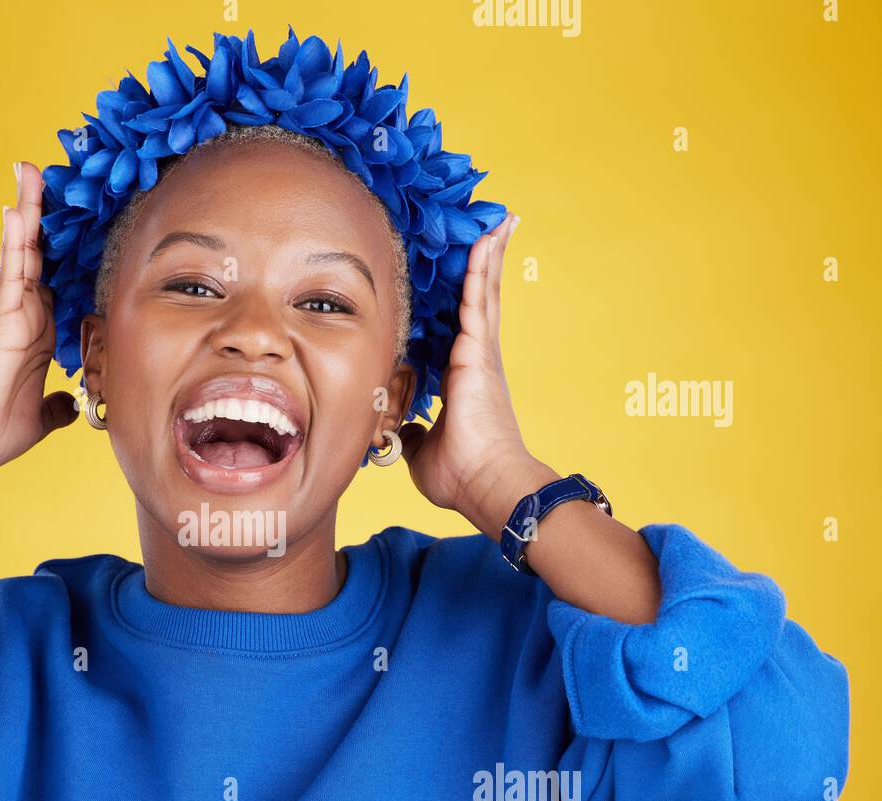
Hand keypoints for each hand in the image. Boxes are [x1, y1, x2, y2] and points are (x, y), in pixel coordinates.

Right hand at [0, 162, 77, 473]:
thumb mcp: (37, 422)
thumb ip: (55, 409)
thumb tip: (72, 405)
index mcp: (34, 338)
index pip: (53, 285)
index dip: (63, 255)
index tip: (74, 223)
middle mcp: (21, 319)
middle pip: (36, 257)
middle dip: (42, 218)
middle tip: (44, 174)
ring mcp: (10, 317)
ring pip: (22, 255)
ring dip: (27, 214)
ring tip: (30, 171)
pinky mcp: (0, 324)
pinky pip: (10, 276)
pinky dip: (15, 245)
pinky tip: (16, 212)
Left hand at [399, 213, 556, 535]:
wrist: (486, 485)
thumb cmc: (461, 474)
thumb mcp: (421, 449)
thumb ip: (410, 432)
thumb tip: (397, 429)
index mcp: (463, 377)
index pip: (459, 326)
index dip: (462, 298)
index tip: (463, 274)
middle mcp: (476, 359)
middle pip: (478, 299)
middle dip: (484, 264)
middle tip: (493, 228)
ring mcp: (480, 352)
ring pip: (482, 290)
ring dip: (487, 254)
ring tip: (498, 220)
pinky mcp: (478, 352)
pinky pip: (477, 299)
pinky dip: (481, 268)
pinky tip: (485, 239)